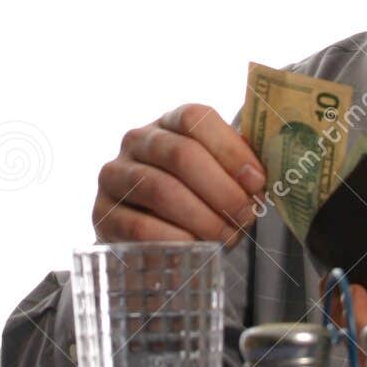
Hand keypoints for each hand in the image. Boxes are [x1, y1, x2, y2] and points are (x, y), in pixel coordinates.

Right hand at [92, 103, 265, 247]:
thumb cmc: (198, 200)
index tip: (258, 182)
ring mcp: (114, 175)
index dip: (230, 149)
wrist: (154, 238)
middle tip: (246, 217)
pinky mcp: (102, 214)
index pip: (196, 118)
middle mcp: (136, 140)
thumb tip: (264, 179)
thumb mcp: (220, 176)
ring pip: (160, 190)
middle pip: (180, 154)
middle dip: (221, 190)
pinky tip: (196, 248)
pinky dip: (174, 239)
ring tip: (227, 237)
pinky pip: (138, 226)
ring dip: (202, 218)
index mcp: (170, 122)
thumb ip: (241, 169)